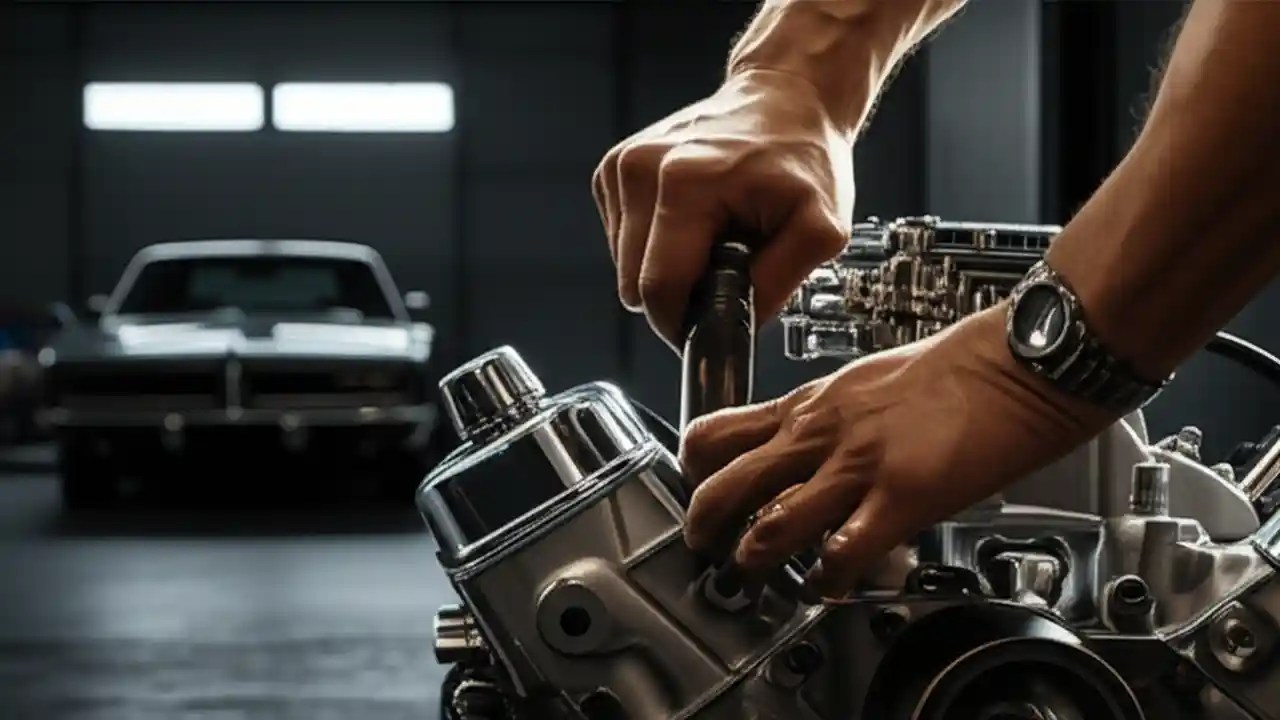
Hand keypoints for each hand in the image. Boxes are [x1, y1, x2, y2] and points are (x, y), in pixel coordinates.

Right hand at [592, 69, 853, 348]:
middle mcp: (640, 169)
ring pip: (624, 267)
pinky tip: (695, 218)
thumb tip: (733, 327)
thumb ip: (777, 285)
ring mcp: (621, 166)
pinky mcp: (614, 170)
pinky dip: (657, 244)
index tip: (711, 326)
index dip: (681, 325)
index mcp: (684, 184)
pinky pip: (624, 241)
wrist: (787, 96)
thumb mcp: (821, 229)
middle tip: (726, 270)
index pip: (657, 289)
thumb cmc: (805, 158)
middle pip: (634, 285)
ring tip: (714, 237)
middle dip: (679, 296)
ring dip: (668, 268)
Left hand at [679, 306, 1117, 599]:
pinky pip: (843, 554)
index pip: (717, 431)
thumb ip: (825, 418)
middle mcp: (820, 434)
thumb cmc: (953, 369)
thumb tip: (800, 449)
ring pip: (770, 528)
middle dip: (703, 526)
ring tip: (754, 577)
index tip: (695, 488)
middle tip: (704, 548)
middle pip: (726, 485)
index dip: (694, 469)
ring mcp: (856, 468)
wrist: (1016, 363)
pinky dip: (826, 581)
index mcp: (808, 404)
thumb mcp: (862, 381)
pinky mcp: (901, 499)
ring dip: (753, 562)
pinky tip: (825, 587)